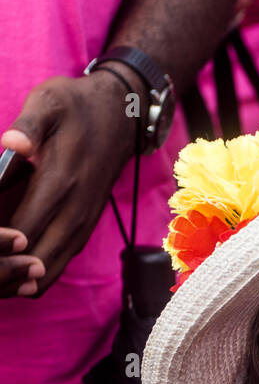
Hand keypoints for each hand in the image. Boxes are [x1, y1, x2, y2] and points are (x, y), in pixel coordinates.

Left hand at [0, 70, 140, 296]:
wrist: (120, 119)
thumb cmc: (77, 107)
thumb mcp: (50, 101)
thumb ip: (30, 123)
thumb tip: (11, 144)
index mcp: (60, 182)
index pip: (23, 229)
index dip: (1, 247)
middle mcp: (74, 212)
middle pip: (37, 259)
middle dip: (8, 273)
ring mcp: (82, 224)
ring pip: (50, 268)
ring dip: (23, 282)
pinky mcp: (84, 228)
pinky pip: (61, 262)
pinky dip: (39, 277)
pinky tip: (19, 282)